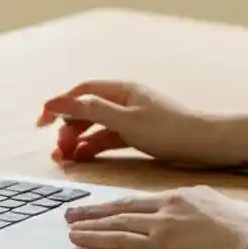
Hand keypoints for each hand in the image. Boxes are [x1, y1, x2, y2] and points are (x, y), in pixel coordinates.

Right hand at [35, 80, 218, 163]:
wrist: (206, 145)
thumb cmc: (168, 130)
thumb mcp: (125, 121)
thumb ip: (91, 111)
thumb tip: (58, 102)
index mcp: (122, 90)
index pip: (81, 92)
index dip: (59, 104)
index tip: (41, 122)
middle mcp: (124, 100)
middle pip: (86, 110)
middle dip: (68, 127)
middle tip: (58, 150)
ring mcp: (131, 118)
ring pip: (96, 126)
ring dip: (79, 140)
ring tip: (66, 158)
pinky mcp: (138, 134)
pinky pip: (108, 138)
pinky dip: (94, 147)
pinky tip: (84, 158)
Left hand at [65, 186, 247, 248]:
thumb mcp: (237, 214)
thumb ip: (220, 214)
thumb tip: (231, 218)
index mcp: (187, 195)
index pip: (146, 200)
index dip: (123, 203)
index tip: (108, 205)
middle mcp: (170, 205)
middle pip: (124, 205)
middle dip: (97, 209)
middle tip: (75, 210)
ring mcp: (163, 223)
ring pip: (116, 221)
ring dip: (89, 223)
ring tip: (69, 224)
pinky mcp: (159, 245)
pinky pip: (119, 240)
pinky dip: (95, 238)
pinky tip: (78, 238)